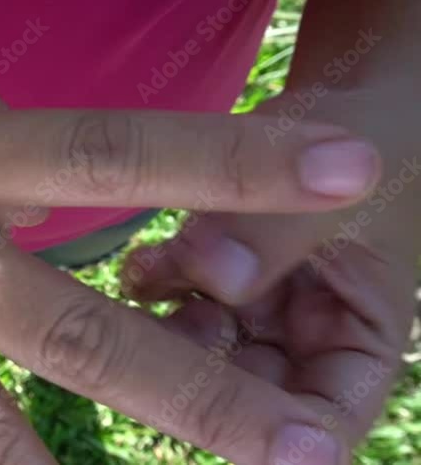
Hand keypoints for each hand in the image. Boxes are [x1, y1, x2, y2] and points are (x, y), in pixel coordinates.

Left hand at [122, 89, 416, 463]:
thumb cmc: (376, 137)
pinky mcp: (203, 265)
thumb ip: (280, 232)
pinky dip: (150, 280)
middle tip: (180, 321)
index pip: (323, 423)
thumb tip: (215, 276)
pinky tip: (146, 258)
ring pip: (194, 345)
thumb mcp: (344, 184)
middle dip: (200, 370)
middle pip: (243, 395)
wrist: (347, 92)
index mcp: (360, 338)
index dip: (276, 435)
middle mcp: (300, 335)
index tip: (227, 412)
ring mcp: (248, 302)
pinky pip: (165, 293)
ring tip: (161, 273)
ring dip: (166, 321)